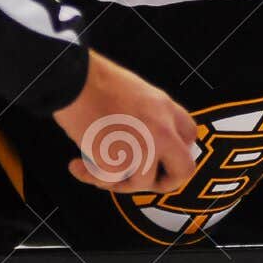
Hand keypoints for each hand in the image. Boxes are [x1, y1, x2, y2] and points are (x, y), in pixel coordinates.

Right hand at [53, 50, 198, 193]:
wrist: (74, 80)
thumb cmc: (94, 80)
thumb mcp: (136, 91)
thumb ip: (146, 116)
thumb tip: (138, 141)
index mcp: (165, 108)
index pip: (189, 136)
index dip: (176, 151)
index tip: (159, 156)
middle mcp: (162, 129)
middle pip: (184, 169)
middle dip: (165, 181)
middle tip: (143, 181)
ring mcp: (144, 148)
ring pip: (142, 183)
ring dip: (118, 181)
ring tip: (95, 168)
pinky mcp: (119, 162)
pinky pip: (110, 182)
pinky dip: (91, 177)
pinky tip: (76, 165)